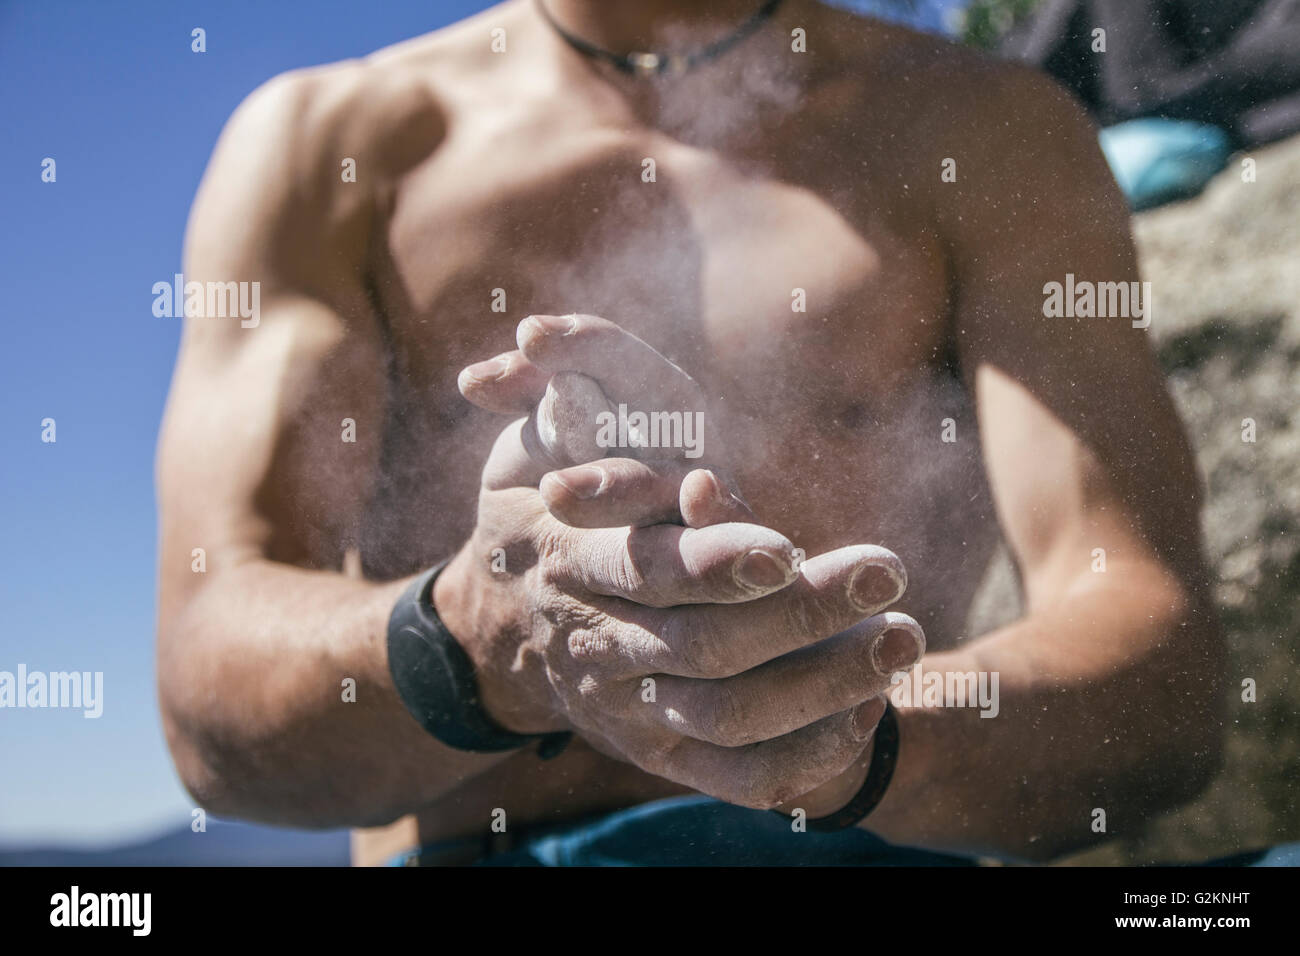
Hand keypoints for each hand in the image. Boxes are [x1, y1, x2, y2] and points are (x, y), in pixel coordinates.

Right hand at [440, 314, 924, 808]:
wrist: (494, 631)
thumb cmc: (539, 511)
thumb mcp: (530, 452)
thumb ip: (590, 425)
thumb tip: (678, 465)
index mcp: (566, 560)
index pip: (645, 571)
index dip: (714, 564)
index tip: (785, 547)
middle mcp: (596, 643)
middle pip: (703, 646)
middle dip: (800, 615)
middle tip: (889, 570)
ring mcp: (626, 709)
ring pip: (729, 714)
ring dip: (823, 684)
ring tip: (901, 638)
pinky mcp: (658, 754)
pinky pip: (738, 778)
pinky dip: (806, 755)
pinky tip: (867, 709)